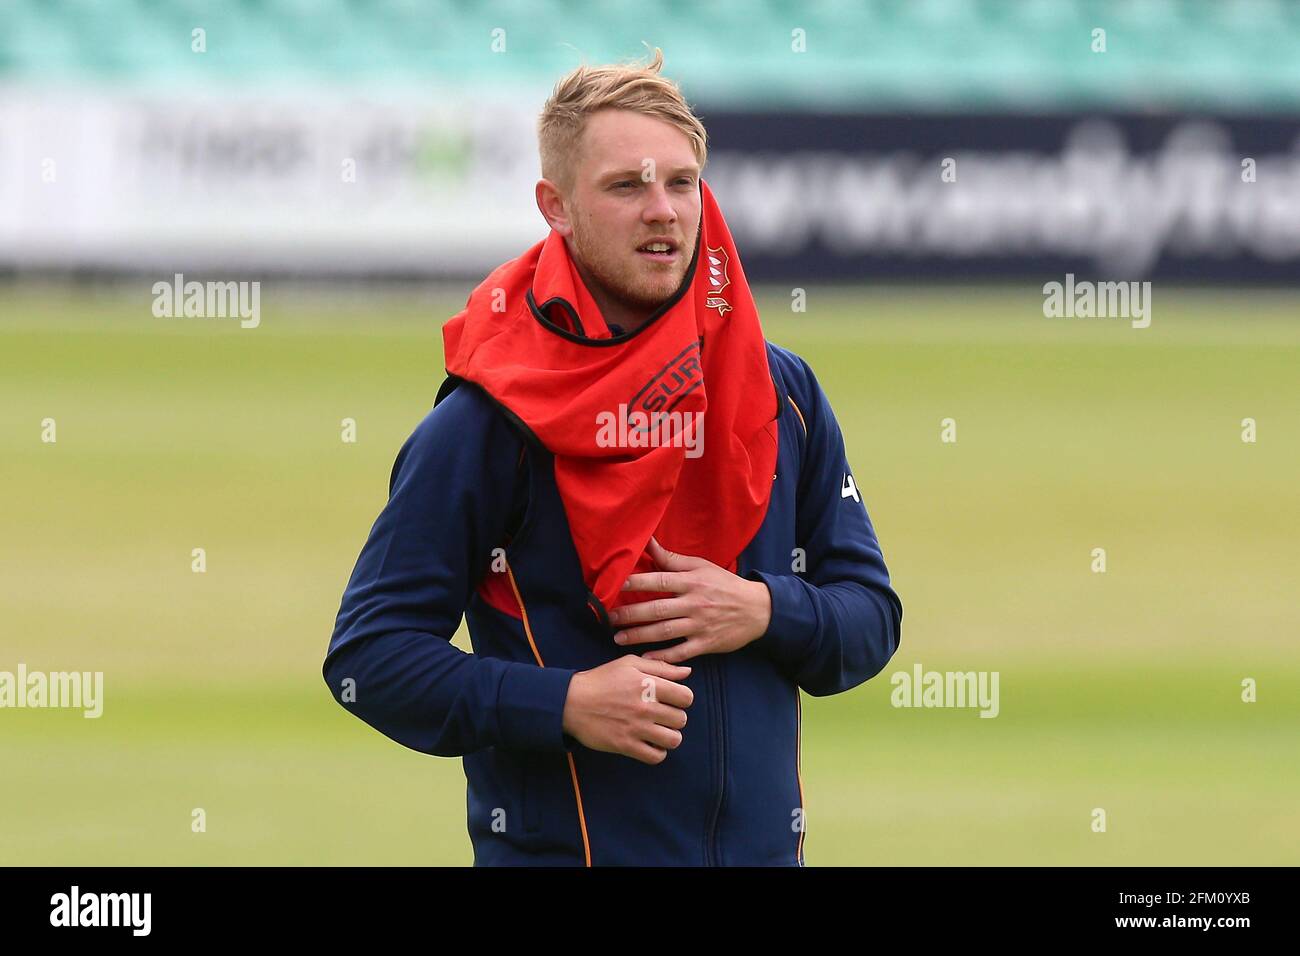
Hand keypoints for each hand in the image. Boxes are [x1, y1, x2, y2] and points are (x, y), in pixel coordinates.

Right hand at [562, 655, 693, 764]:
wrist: (571, 702)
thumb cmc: (601, 679)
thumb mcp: (629, 664)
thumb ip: (661, 667)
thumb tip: (688, 672)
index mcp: (648, 684)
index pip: (686, 697)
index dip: (682, 699)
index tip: (672, 700)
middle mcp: (645, 707)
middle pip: (681, 719)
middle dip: (675, 717)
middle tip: (662, 716)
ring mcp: (635, 728)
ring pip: (673, 740)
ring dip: (669, 736)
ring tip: (658, 731)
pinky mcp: (625, 745)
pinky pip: (656, 756)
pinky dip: (657, 752)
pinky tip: (650, 743)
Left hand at [607, 535, 772, 663]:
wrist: (758, 609)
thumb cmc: (725, 585)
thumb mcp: (702, 567)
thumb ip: (673, 559)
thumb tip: (648, 542)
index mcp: (692, 582)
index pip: (660, 580)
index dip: (636, 583)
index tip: (616, 586)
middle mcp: (694, 603)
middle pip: (657, 609)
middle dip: (630, 614)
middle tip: (609, 618)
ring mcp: (700, 625)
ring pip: (664, 632)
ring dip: (639, 635)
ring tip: (618, 637)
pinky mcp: (706, 643)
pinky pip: (680, 652)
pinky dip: (662, 657)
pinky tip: (644, 658)